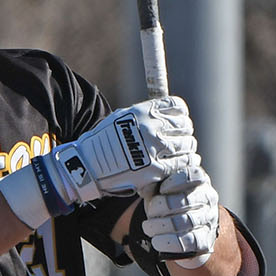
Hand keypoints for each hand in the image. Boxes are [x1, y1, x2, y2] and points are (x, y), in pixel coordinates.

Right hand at [39, 97, 196, 206]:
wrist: (88, 165)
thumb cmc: (103, 141)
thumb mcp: (121, 118)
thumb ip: (143, 115)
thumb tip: (163, 113)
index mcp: (143, 112)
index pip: (176, 106)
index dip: (181, 114)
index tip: (180, 120)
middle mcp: (151, 128)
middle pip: (184, 126)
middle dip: (185, 132)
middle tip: (183, 138)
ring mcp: (154, 149)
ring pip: (186, 145)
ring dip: (187, 147)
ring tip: (185, 151)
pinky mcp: (155, 169)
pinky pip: (181, 163)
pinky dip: (186, 161)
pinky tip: (185, 161)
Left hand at [140, 159, 218, 267]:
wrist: (178, 228)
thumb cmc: (168, 202)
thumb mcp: (159, 189)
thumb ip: (152, 184)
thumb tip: (144, 185)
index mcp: (199, 180)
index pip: (193, 175)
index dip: (175, 182)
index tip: (162, 189)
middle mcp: (208, 198)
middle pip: (186, 200)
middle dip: (162, 206)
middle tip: (151, 211)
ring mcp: (208, 219)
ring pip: (185, 222)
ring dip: (160, 225)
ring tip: (149, 227)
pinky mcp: (205, 240)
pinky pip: (188, 242)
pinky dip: (168, 242)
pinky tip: (157, 241)